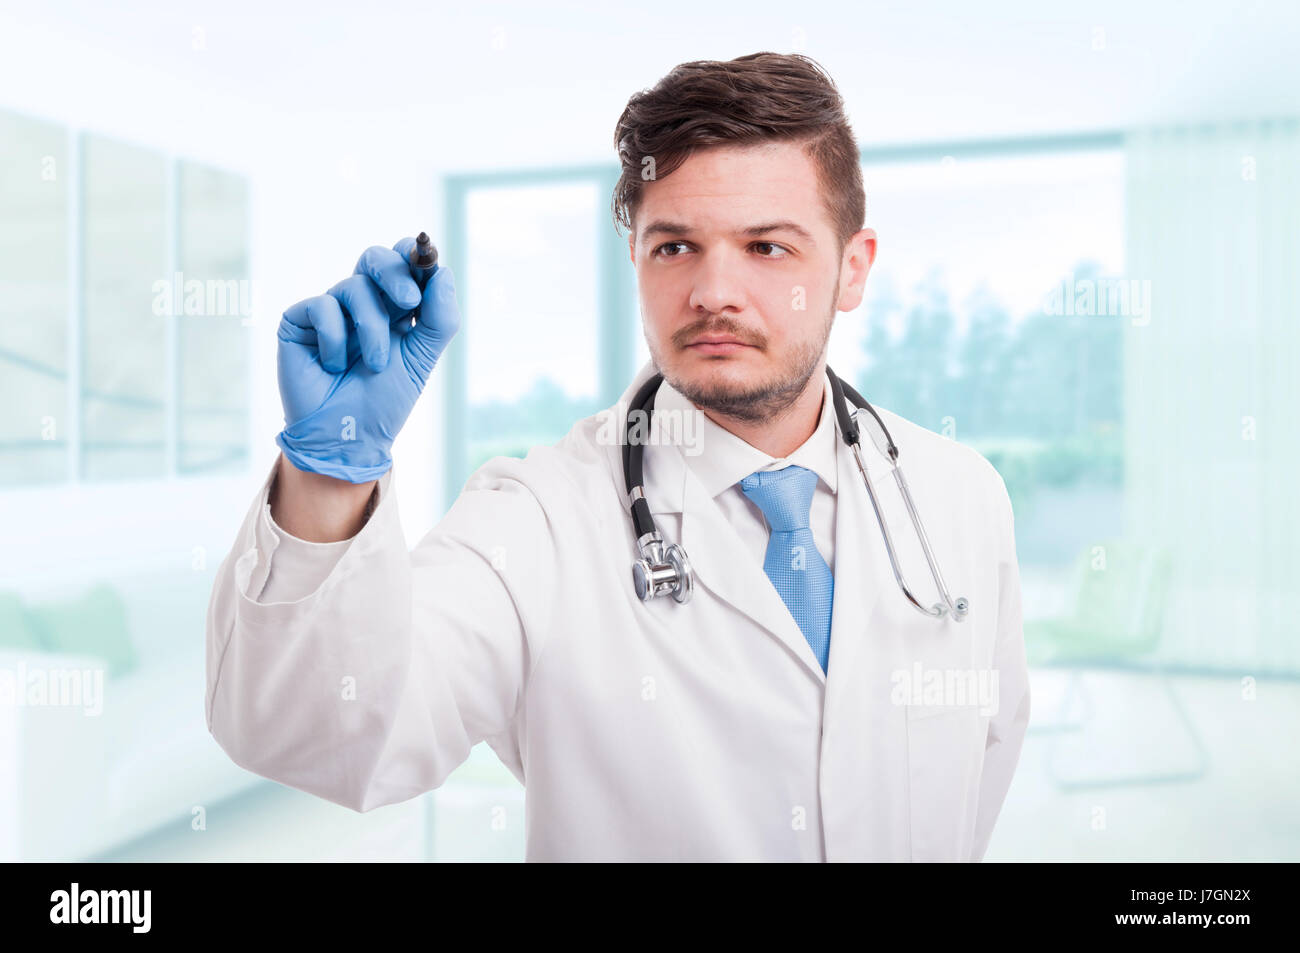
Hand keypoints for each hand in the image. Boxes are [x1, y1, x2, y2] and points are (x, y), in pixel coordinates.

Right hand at [275, 236, 459, 482]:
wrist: (347, 438)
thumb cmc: (384, 403)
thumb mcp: (421, 360)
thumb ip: (439, 319)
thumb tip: (444, 273)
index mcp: (393, 309)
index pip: (402, 264)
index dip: (412, 257)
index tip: (426, 263)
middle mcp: (361, 305)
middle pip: (375, 259)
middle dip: (394, 273)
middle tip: (409, 300)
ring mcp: (330, 311)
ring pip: (354, 287)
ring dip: (372, 329)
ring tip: (374, 365)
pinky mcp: (299, 322)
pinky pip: (322, 307)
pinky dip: (335, 338)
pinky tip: (333, 365)